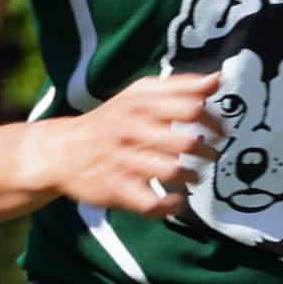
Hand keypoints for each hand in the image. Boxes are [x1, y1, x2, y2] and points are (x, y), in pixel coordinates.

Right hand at [26, 72, 225, 218]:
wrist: (62, 149)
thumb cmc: (112, 120)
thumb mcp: (139, 95)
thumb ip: (180, 86)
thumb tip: (218, 78)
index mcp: (141, 105)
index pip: (192, 109)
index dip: (214, 122)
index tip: (221, 131)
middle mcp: (132, 130)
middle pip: (186, 142)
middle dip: (207, 152)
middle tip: (210, 155)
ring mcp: (124, 161)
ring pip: (173, 172)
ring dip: (192, 176)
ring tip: (193, 176)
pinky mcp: (116, 189)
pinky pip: (152, 203)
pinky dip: (171, 205)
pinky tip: (176, 198)